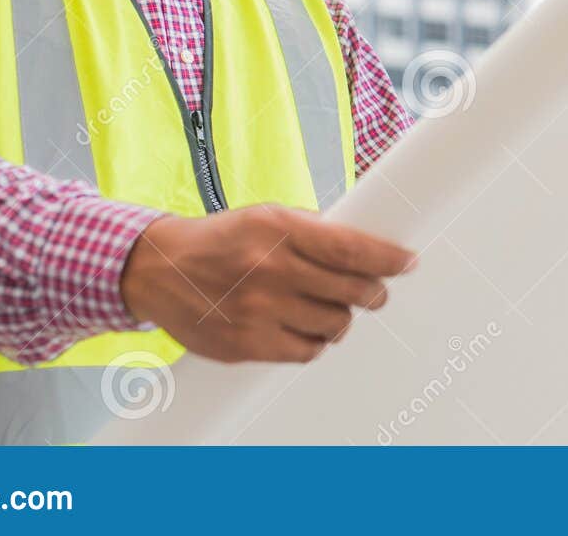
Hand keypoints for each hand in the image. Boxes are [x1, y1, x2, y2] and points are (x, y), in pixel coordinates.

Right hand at [119, 204, 417, 363]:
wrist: (160, 270)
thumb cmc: (221, 240)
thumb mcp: (267, 216)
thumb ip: (314, 232)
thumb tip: (368, 249)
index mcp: (278, 230)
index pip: (352, 249)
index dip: (388, 259)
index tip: (408, 262)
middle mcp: (269, 270)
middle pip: (351, 290)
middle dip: (373, 292)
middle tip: (375, 291)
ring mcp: (257, 311)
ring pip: (334, 324)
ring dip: (342, 317)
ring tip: (330, 306)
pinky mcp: (246, 345)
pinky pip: (306, 351)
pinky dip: (315, 341)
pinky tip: (307, 327)